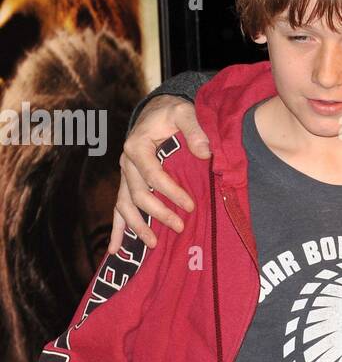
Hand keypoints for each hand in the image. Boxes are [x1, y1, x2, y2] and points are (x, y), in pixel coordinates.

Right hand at [108, 96, 210, 254]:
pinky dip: (118, 229)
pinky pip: (119, 208)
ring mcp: (125, 175)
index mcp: (137, 146)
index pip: (153, 175)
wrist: (158, 111)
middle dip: (158, 213)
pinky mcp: (127, 184)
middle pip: (138, 195)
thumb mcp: (185, 112)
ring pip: (125, 206)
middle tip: (180, 227)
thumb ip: (195, 130)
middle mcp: (126, 163)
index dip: (171, 193)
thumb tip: (205, 153)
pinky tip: (116, 249)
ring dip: (137, 227)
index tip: (191, 206)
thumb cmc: (172, 113)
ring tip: (153, 245)